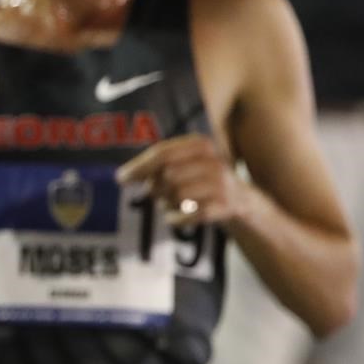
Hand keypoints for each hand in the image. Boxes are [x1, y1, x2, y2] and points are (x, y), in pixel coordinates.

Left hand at [118, 135, 242, 227]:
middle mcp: (213, 161)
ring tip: (175, 204)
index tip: (121, 179)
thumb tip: (123, 176)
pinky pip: (187, 216)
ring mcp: (221, 184)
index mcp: (201, 144)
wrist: (243, 202)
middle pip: (167, 176)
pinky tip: (181, 217)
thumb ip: (159, 164)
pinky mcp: (225, 206)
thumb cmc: (201, 181)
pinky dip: (178, 219)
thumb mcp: (186, 164)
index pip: (163, 153)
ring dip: (168, 205)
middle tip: (160, 194)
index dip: (139, 166)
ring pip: (177, 196)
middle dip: (157, 189)